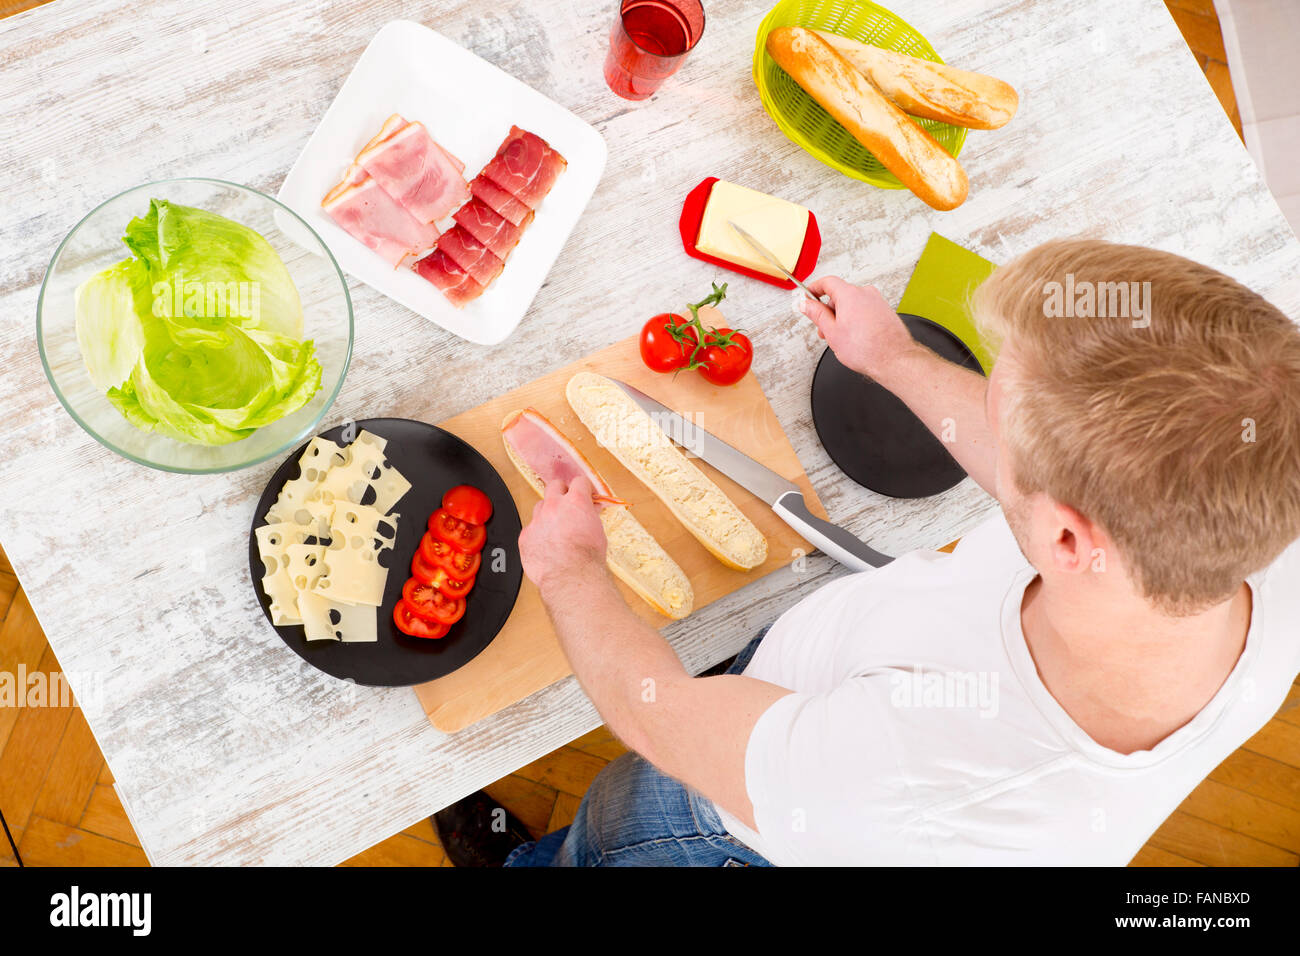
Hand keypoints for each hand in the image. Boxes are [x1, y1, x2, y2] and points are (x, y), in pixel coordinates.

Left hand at [518, 474, 607, 596]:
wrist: (571, 577)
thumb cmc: (587, 559)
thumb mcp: (598, 531)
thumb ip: (590, 516)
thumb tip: (590, 512)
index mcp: (576, 502)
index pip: (579, 482)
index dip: (583, 488)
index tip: (585, 494)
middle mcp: (554, 506)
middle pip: (554, 486)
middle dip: (562, 492)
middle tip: (567, 503)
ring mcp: (537, 520)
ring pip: (539, 507)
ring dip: (547, 513)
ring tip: (556, 528)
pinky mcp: (525, 536)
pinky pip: (530, 529)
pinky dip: (537, 535)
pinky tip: (546, 545)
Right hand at [799, 277, 918, 381]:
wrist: (893, 359)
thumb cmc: (867, 349)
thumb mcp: (832, 332)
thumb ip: (816, 314)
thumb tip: (806, 304)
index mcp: (850, 294)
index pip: (827, 282)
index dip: (814, 288)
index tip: (808, 297)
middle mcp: (865, 293)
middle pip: (840, 294)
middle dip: (829, 310)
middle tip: (824, 328)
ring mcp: (877, 301)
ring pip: (852, 303)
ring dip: (842, 316)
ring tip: (842, 337)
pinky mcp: (884, 310)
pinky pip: (864, 309)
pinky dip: (855, 319)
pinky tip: (855, 337)